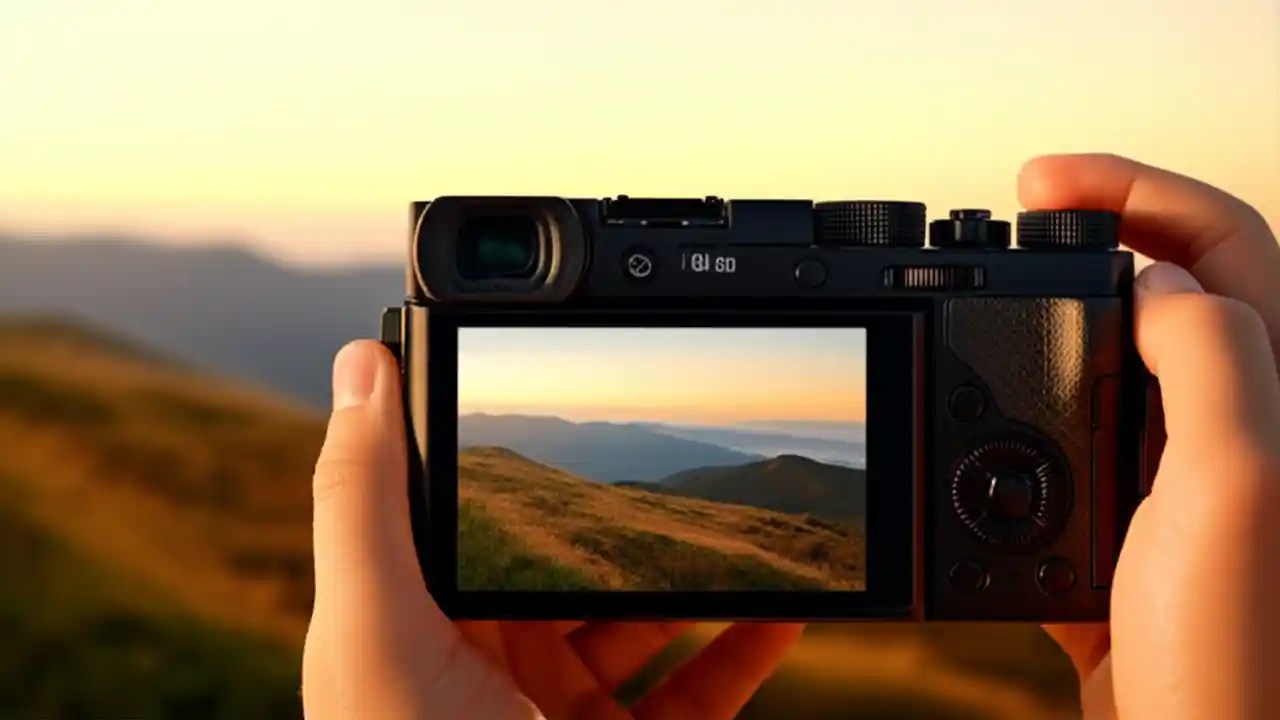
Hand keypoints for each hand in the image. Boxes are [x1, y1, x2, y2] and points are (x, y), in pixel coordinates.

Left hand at [301, 340, 803, 719]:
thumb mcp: (375, 631)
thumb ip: (367, 500)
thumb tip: (362, 363)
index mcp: (423, 625)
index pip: (472, 513)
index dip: (513, 457)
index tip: (561, 397)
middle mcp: (493, 665)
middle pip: (571, 565)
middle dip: (626, 518)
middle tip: (680, 460)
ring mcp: (565, 713)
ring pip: (645, 623)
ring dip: (697, 577)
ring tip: (741, 528)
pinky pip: (701, 690)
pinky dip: (748, 647)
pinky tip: (783, 609)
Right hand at [1024, 154, 1279, 718]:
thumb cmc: (1238, 658)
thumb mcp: (1233, 484)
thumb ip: (1207, 360)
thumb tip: (1148, 275)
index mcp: (1268, 399)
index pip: (1222, 245)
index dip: (1136, 190)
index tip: (1040, 182)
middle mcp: (1229, 431)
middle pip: (1170, 289)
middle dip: (1095, 231)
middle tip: (1016, 213)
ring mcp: (1172, 486)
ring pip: (1110, 366)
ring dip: (1051, 319)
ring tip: (987, 295)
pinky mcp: (1122, 540)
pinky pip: (1067, 455)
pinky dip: (1022, 424)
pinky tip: (983, 433)